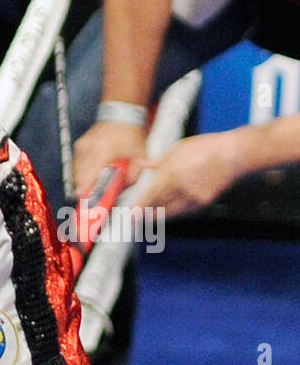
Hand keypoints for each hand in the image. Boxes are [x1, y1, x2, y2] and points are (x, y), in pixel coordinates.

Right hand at [73, 122, 146, 199]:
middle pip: (80, 174)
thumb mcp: (139, 157)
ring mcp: (82, 146)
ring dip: (83, 182)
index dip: (85, 186)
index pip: (91, 171)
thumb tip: (119, 192)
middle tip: (90, 201)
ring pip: (76, 171)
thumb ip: (131, 177)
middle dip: (84, 190)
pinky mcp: (79, 146)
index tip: (81, 197)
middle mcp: (90, 148)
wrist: (121, 116)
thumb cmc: (131, 136)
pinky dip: (83, 174)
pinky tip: (91, 177)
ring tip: (91, 190)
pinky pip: (77, 165)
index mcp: (105, 150)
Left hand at [127, 131, 241, 216]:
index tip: (130, 216)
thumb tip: (140, 165)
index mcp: (172, 174)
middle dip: (147, 214)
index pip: (150, 196)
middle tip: (137, 216)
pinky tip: (169, 210)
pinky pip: (185, 212)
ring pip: (172, 213)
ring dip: (160, 215)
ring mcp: (195, 198)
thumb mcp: (176, 149)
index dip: (139, 208)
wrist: (234, 155)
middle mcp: (182, 189)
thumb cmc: (206, 148)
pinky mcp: (204, 203)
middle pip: (159, 209)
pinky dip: (175, 212)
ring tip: (150, 215)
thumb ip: (156, 162)